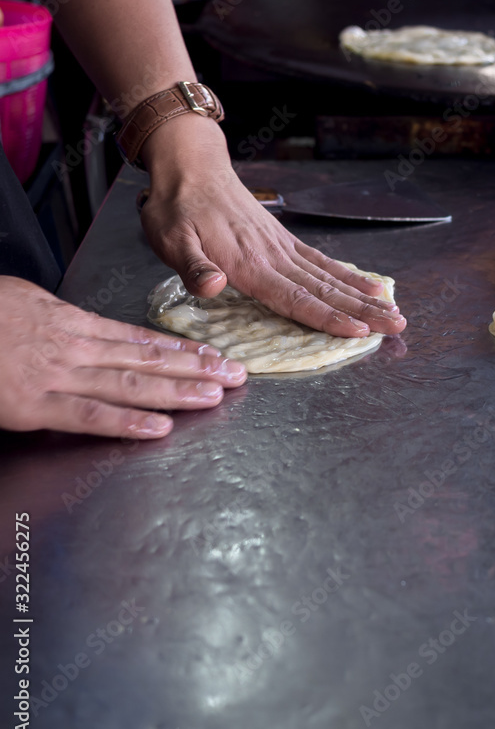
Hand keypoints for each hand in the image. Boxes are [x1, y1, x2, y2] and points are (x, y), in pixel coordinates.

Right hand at [0, 277, 246, 438]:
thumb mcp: (22, 302)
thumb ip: (58, 320)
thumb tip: (85, 329)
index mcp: (69, 322)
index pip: (139, 338)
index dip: (182, 349)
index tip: (216, 356)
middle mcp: (72, 346)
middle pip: (147, 358)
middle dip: (197, 368)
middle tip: (238, 375)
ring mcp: (55, 375)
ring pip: (130, 383)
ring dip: (177, 390)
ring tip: (216, 395)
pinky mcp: (32, 404)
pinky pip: (88, 414)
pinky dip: (127, 422)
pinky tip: (160, 427)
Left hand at [138, 115, 405, 338]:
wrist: (191, 166)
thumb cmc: (178, 208)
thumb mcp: (170, 239)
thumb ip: (194, 268)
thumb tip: (213, 287)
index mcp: (248, 265)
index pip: (295, 298)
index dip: (328, 318)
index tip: (358, 332)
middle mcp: (274, 258)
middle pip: (326, 291)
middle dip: (363, 311)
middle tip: (397, 325)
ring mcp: (284, 249)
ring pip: (330, 279)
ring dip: (364, 298)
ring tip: (394, 312)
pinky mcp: (286, 242)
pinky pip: (323, 262)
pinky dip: (349, 277)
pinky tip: (370, 288)